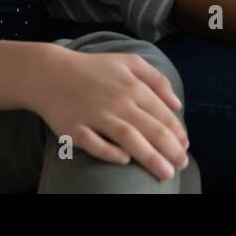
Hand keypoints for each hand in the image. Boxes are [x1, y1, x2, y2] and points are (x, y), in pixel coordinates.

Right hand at [29, 48, 190, 181]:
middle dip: (171, 151)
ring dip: (151, 158)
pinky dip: (110, 153)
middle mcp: (117, 102)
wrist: (50, 73)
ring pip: (130, 138)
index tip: (185, 147)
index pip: (162, 114)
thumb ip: (156, 79)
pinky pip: (95, 144)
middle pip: (151, 129)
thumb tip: (177, 105)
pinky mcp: (75, 129)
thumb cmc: (93, 69)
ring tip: (166, 173)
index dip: (177, 133)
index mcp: (132, 86)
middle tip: (181, 165)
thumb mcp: (128, 62)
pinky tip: (125, 161)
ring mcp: (96, 116)